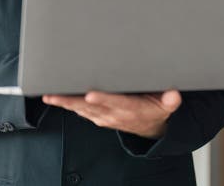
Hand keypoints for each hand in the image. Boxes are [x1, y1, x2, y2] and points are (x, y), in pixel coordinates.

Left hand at [42, 89, 181, 138]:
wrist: (150, 128)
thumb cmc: (155, 110)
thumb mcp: (167, 106)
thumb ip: (170, 100)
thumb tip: (173, 95)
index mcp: (130, 109)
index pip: (114, 103)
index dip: (102, 99)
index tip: (90, 95)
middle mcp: (114, 114)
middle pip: (90, 107)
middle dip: (72, 100)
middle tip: (55, 94)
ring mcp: (103, 117)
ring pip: (81, 110)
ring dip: (65, 103)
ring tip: (50, 95)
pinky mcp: (97, 117)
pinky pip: (80, 111)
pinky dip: (67, 105)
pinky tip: (56, 97)